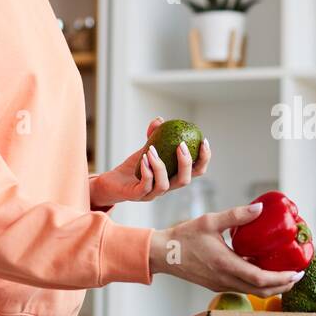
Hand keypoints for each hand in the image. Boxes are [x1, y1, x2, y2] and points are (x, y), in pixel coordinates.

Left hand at [92, 116, 210, 206]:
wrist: (111, 182)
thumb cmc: (133, 168)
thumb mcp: (146, 149)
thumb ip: (154, 135)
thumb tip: (161, 120)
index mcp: (174, 176)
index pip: (196, 171)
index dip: (204, 158)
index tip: (203, 141)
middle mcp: (166, 187)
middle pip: (185, 181)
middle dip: (186, 163)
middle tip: (180, 145)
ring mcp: (152, 194)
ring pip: (165, 185)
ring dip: (160, 166)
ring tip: (152, 149)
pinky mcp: (137, 196)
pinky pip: (145, 186)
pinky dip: (147, 171)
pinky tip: (144, 158)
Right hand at [148, 202, 306, 295]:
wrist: (164, 254)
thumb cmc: (185, 236)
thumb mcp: (211, 221)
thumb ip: (237, 215)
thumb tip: (260, 208)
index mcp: (226, 265)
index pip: (261, 279)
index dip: (282, 279)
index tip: (297, 273)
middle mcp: (225, 280)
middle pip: (261, 291)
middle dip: (283, 286)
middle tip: (298, 276)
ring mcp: (221, 285)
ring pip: (252, 292)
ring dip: (271, 287)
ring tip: (286, 275)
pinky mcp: (217, 285)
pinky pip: (243, 288)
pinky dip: (258, 284)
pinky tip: (263, 271)